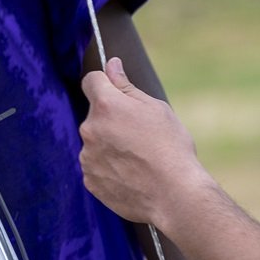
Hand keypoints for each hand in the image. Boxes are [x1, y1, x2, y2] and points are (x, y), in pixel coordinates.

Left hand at [78, 57, 210, 229]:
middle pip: (96, 115)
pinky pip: (96, 165)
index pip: (92, 81)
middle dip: (113, 119)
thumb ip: (127, 86)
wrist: (173, 194)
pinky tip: (132, 174)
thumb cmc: (170, 148)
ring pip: (95, 141)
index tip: (113, 88)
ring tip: (139, 158)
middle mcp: (89, 129)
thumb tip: (111, 64)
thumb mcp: (156, 109)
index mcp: (106, 106)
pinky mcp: (89, 179)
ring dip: (110, 144)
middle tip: (140, 134)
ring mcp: (87, 156)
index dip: (104, 82)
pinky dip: (110, 167)